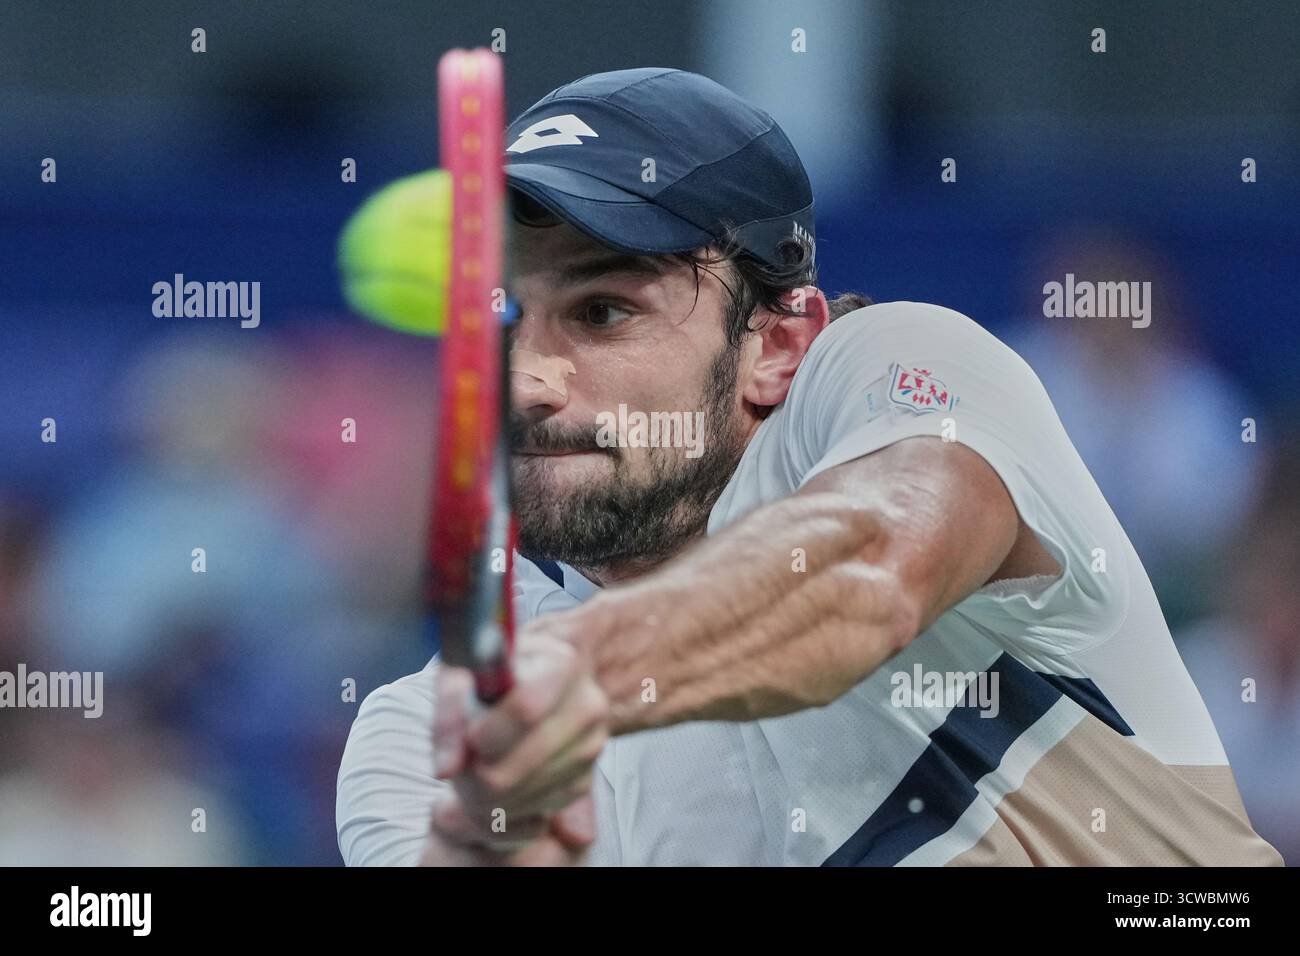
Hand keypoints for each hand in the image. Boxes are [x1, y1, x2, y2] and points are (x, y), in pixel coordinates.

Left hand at [428, 627, 609, 858]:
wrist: (528, 681)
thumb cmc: (490, 675)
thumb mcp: (459, 678)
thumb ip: (449, 719)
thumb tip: (446, 769)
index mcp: (561, 662)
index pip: (526, 707)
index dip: (489, 732)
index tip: (469, 737)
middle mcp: (587, 704)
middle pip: (526, 760)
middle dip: (479, 774)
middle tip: (460, 763)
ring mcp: (592, 745)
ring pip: (528, 793)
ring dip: (488, 797)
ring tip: (473, 772)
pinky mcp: (586, 778)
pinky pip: (538, 812)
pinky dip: (506, 810)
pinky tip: (494, 786)